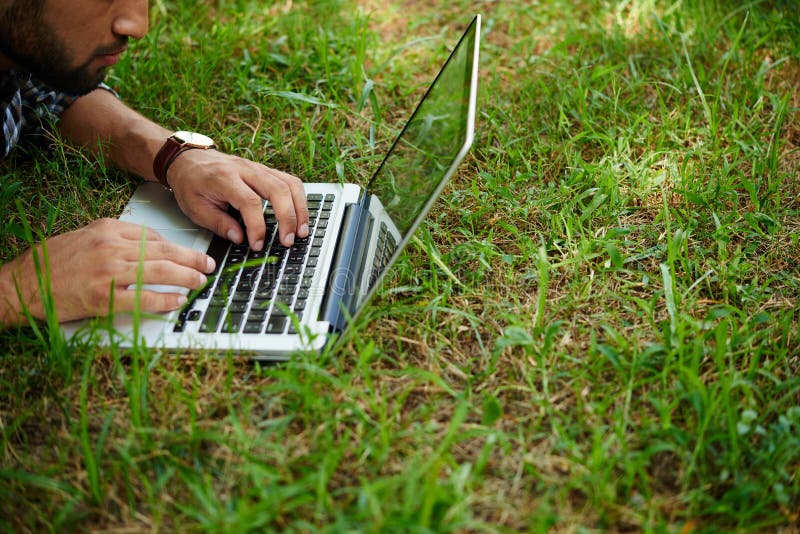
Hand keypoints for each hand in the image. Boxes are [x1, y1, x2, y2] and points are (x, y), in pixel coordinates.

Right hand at [0, 219, 215, 325]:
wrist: (23, 283)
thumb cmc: (53, 261)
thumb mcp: (87, 236)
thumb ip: (118, 238)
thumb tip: (151, 244)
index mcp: (109, 229)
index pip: (155, 236)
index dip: (178, 246)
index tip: (191, 252)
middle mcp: (112, 247)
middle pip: (164, 252)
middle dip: (191, 259)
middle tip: (208, 265)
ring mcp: (109, 272)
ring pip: (160, 272)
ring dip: (186, 277)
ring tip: (200, 281)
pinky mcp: (104, 297)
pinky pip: (144, 299)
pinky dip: (165, 300)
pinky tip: (178, 301)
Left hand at [165, 149, 309, 249]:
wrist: (189, 158)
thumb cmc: (191, 183)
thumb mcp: (195, 208)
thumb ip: (218, 224)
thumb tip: (240, 239)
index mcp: (225, 179)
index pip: (250, 202)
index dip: (257, 226)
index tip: (257, 245)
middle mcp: (246, 170)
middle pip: (278, 190)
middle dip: (288, 218)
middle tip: (288, 241)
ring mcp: (259, 168)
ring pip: (290, 184)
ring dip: (300, 209)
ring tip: (302, 231)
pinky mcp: (266, 171)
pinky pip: (290, 181)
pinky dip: (300, 200)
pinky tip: (300, 216)